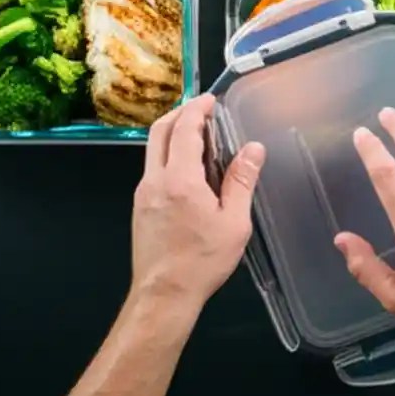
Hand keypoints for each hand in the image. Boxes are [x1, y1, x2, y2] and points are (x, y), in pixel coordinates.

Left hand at [131, 94, 265, 308]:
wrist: (164, 295)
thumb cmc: (203, 261)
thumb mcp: (234, 222)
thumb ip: (241, 181)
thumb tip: (254, 148)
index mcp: (180, 179)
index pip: (185, 130)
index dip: (197, 109)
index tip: (211, 100)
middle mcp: (155, 180)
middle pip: (159, 132)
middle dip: (179, 114)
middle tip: (201, 110)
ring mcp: (143, 194)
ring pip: (153, 150)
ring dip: (172, 134)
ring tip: (198, 136)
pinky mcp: (140, 208)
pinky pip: (152, 169)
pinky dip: (168, 155)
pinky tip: (188, 168)